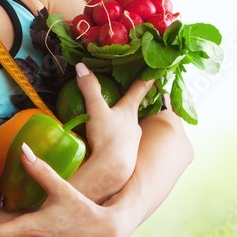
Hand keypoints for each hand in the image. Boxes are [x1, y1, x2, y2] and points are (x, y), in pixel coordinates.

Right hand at [74, 63, 151, 200]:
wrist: (113, 170)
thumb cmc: (109, 138)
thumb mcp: (96, 110)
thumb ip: (90, 89)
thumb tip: (81, 67)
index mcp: (129, 110)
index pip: (140, 89)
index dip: (147, 79)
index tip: (155, 71)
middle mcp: (135, 125)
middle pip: (136, 109)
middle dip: (134, 103)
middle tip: (130, 97)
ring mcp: (132, 140)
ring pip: (130, 127)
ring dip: (125, 123)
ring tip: (116, 120)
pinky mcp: (127, 155)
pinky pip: (122, 142)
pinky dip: (117, 138)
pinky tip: (109, 141)